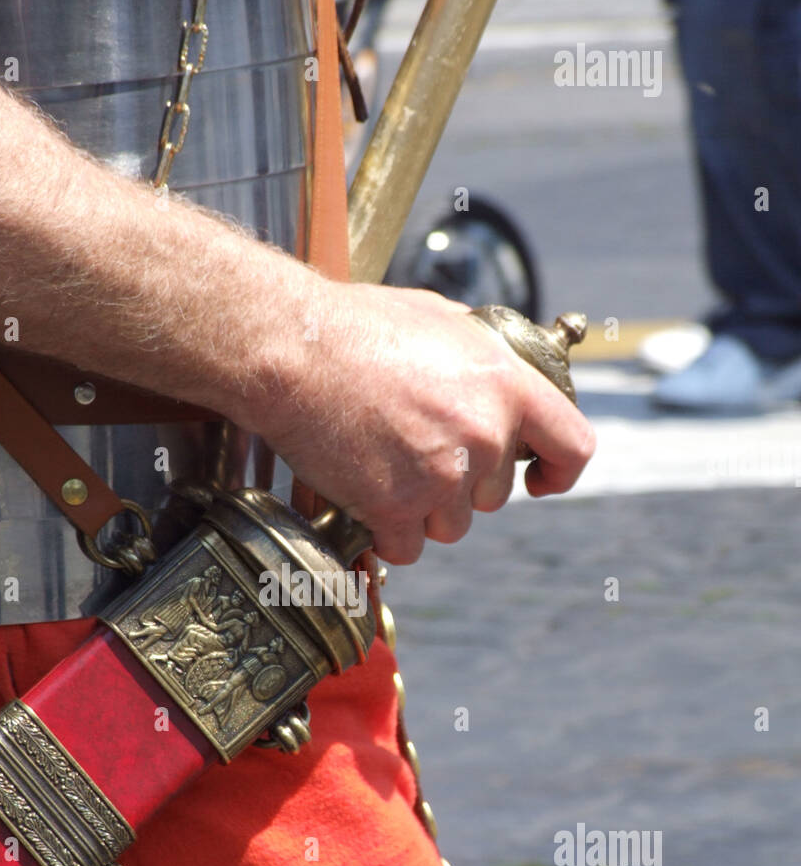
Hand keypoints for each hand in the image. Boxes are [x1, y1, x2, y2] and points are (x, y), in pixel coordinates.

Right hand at [254, 282, 595, 563]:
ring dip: (422, 510)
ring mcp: (442, 476)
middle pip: (493, 495)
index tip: (540, 481)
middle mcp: (484, 434)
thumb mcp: (440, 318)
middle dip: (459, 484)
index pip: (572, 447)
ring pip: (451, 525)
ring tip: (382, 466)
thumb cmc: (355, 326)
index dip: (559, 471)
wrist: (292, 350)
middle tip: (413, 450)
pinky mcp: (396, 507)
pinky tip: (363, 495)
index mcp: (506, 385)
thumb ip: (481, 359)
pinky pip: (406, 546)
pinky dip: (385, 532)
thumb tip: (496, 376)